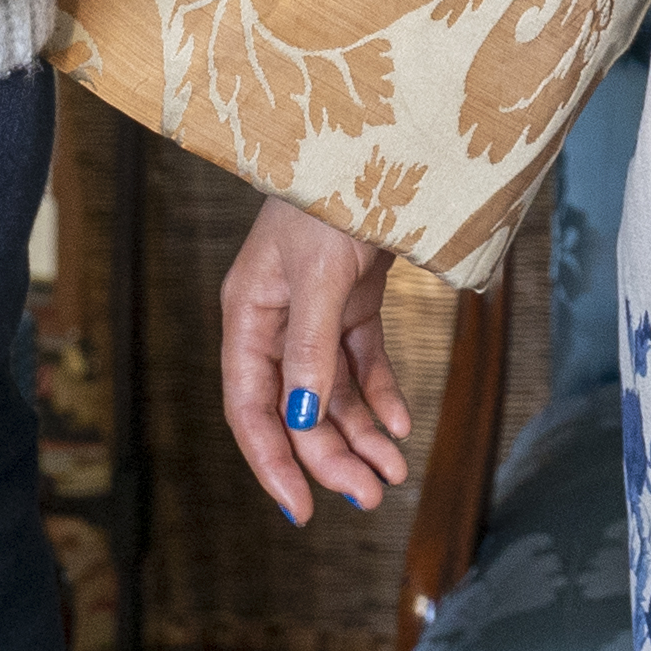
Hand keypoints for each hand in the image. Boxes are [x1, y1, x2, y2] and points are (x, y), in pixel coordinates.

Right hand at [219, 194, 416, 525]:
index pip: (250, 408)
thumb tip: (305, 419)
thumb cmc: (331, 198)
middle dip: (333, 456)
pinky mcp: (354, 301)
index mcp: (248, 317)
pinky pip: (363, 362)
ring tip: (395, 472)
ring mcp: (316, 313)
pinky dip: (382, 395)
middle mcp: (277, 323)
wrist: (378, 140)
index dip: (273, 462)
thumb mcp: (318, 274)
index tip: (301, 510)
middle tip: (373, 495)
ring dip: (362, 434)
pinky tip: (402, 424)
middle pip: (298, 408)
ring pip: (333, 392)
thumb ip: (310, 348)